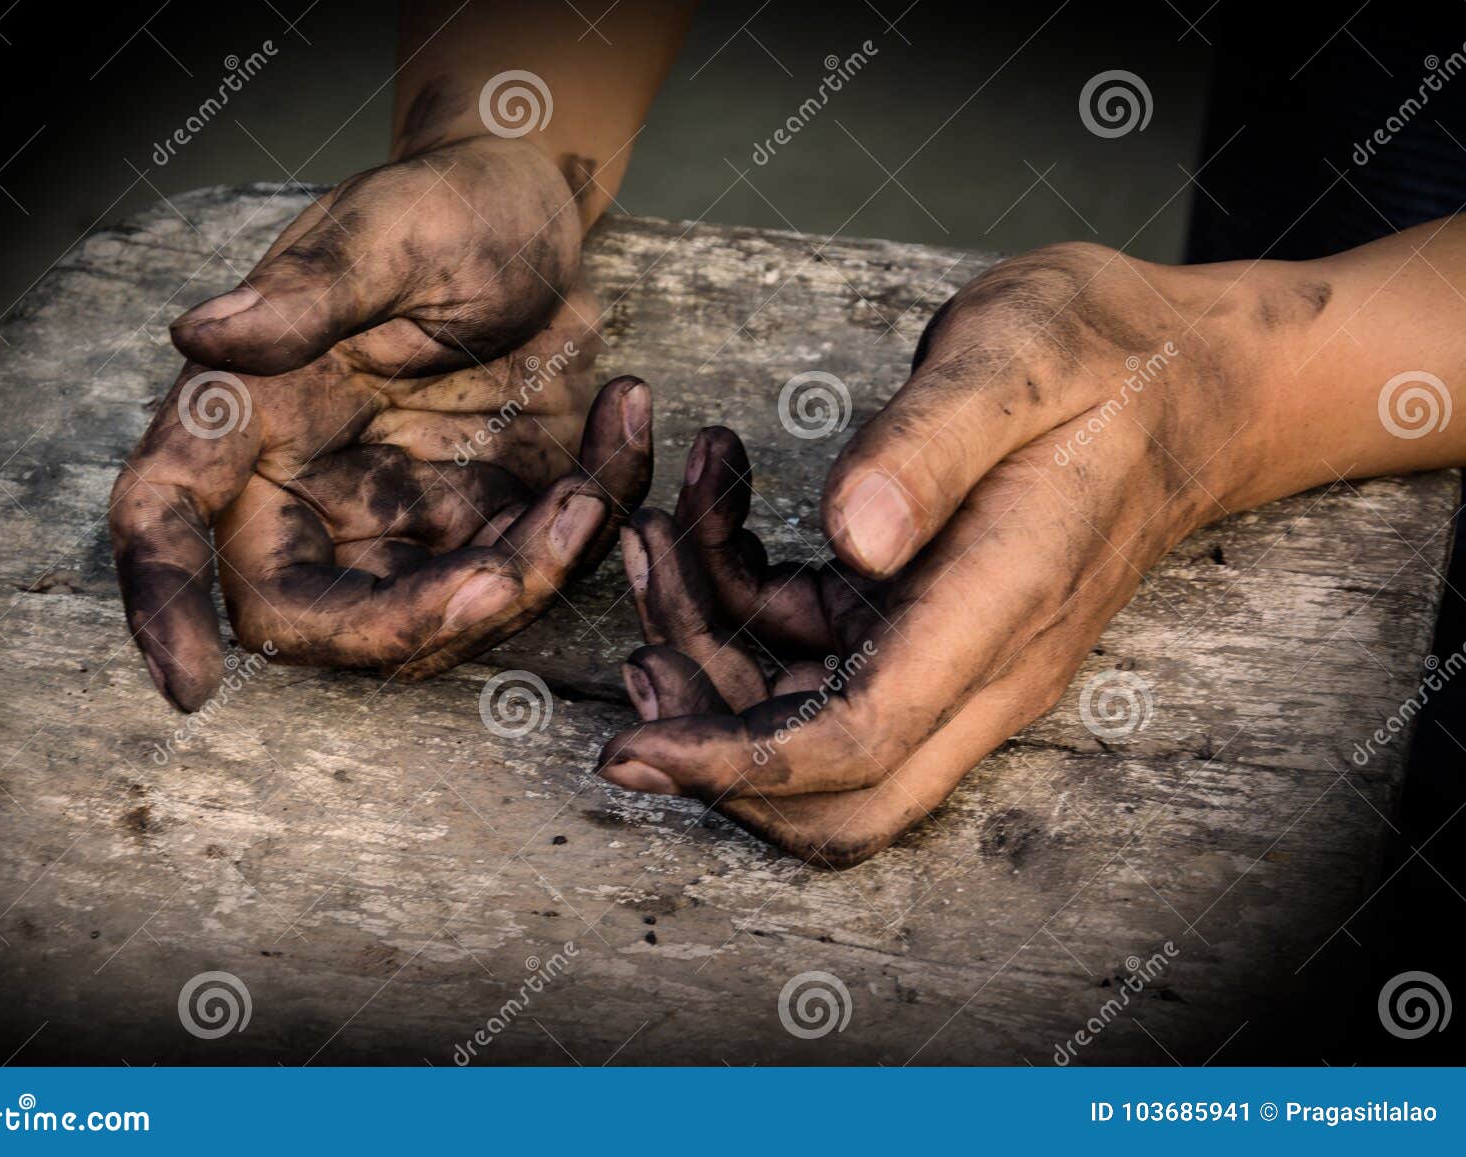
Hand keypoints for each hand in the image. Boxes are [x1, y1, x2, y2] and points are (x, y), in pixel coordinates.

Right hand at [110, 136, 651, 710]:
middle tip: (509, 576)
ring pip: (435, 622)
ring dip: (530, 577)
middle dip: (413, 625)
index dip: (162, 603)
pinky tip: (623, 419)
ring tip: (593, 476)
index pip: (165, 516)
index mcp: (249, 414)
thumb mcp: (387, 231)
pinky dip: (594, 525)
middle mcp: (308, 486)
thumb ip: (309, 294)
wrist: (537, 220)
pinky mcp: (485, 525)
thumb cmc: (443, 209)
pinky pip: (532, 572)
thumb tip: (203, 336)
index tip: (186, 685)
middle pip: (311, 618)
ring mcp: (400, 519)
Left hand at [594, 240, 1374, 865]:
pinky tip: (713, 507)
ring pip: (809, 725)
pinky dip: (740, 600)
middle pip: (835, 795)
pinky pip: (814, 655)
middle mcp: (981, 666)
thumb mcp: (1012, 356)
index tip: (633, 745)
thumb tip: (851, 538)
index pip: (858, 744)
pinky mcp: (928, 628)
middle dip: (714, 749)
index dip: (736, 765)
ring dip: (711, 650)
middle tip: (636, 659)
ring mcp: (956, 656)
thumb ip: (928, 445)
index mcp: (1000, 610)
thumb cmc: (1101, 353)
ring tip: (656, 531)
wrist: (1187, 377)